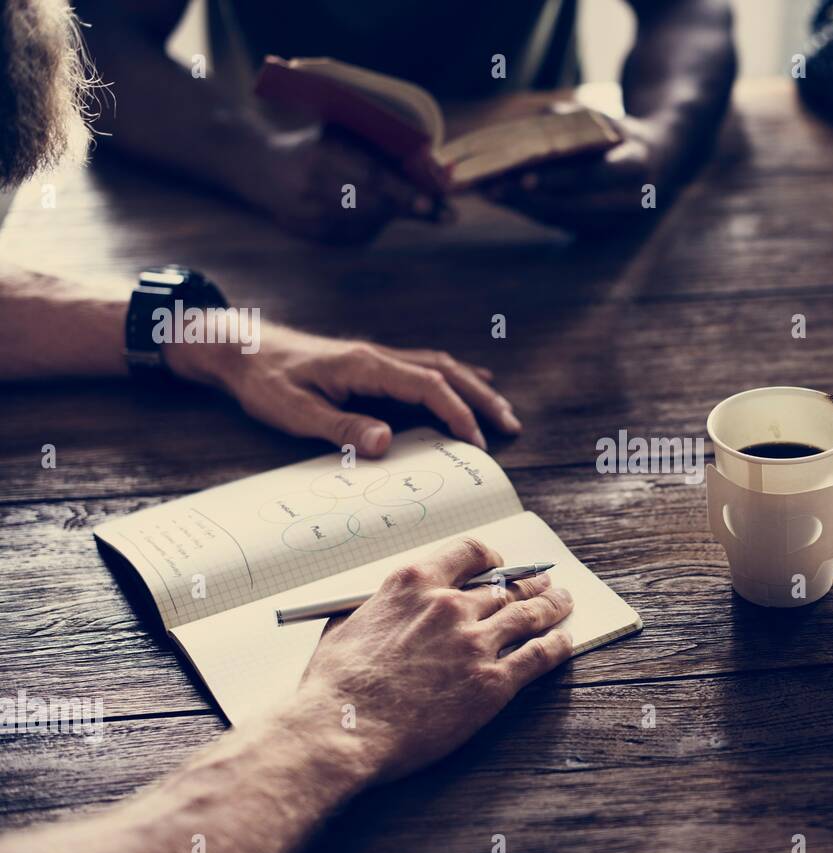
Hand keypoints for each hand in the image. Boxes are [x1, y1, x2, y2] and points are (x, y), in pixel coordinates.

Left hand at [164, 324, 519, 454]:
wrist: (239, 349)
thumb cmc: (264, 381)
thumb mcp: (294, 411)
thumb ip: (341, 427)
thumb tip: (386, 442)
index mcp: (365, 365)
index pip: (427, 386)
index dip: (457, 413)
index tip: (477, 440)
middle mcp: (378, 356)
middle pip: (446, 372)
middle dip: (481, 399)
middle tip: (511, 425)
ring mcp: (377, 358)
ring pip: (441, 367)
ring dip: (474, 389)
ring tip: (502, 412)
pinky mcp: (371, 364)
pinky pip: (424, 368)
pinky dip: (454, 378)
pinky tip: (470, 383)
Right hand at [239, 124, 441, 242]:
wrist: (260, 168)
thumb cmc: (312, 143)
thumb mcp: (338, 131)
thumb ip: (375, 144)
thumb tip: (428, 164)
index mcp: (321, 155)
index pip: (370, 176)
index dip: (402, 191)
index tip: (429, 200)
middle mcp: (313, 187)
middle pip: (373, 204)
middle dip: (411, 209)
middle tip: (445, 214)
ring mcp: (309, 216)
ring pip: (366, 224)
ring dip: (396, 217)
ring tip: (420, 209)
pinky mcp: (310, 236)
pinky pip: (353, 236)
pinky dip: (372, 226)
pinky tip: (376, 214)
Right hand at [297, 537, 574, 780]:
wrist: (343, 730)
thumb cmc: (335, 685)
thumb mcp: (346, 626)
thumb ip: (378, 609)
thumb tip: (388, 607)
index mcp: (414, 584)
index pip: (469, 553)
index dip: (491, 558)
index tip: (499, 565)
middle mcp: (450, 605)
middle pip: (505, 586)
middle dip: (529, 582)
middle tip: (544, 583)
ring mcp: (475, 642)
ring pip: (529, 614)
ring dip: (552, 606)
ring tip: (564, 603)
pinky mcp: (492, 682)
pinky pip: (538, 655)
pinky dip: (556, 646)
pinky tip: (564, 642)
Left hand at [484, 112, 676, 234]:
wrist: (660, 159)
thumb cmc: (625, 133)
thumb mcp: (608, 118)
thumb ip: (576, 118)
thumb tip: (539, 119)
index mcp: (637, 166)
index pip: (595, 177)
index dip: (560, 180)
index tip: (525, 178)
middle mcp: (630, 200)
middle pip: (573, 205)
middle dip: (530, 199)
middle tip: (493, 189)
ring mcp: (617, 220)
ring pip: (564, 218)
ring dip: (525, 208)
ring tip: (490, 193)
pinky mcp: (602, 230)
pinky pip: (562, 223)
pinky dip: (533, 211)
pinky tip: (506, 199)